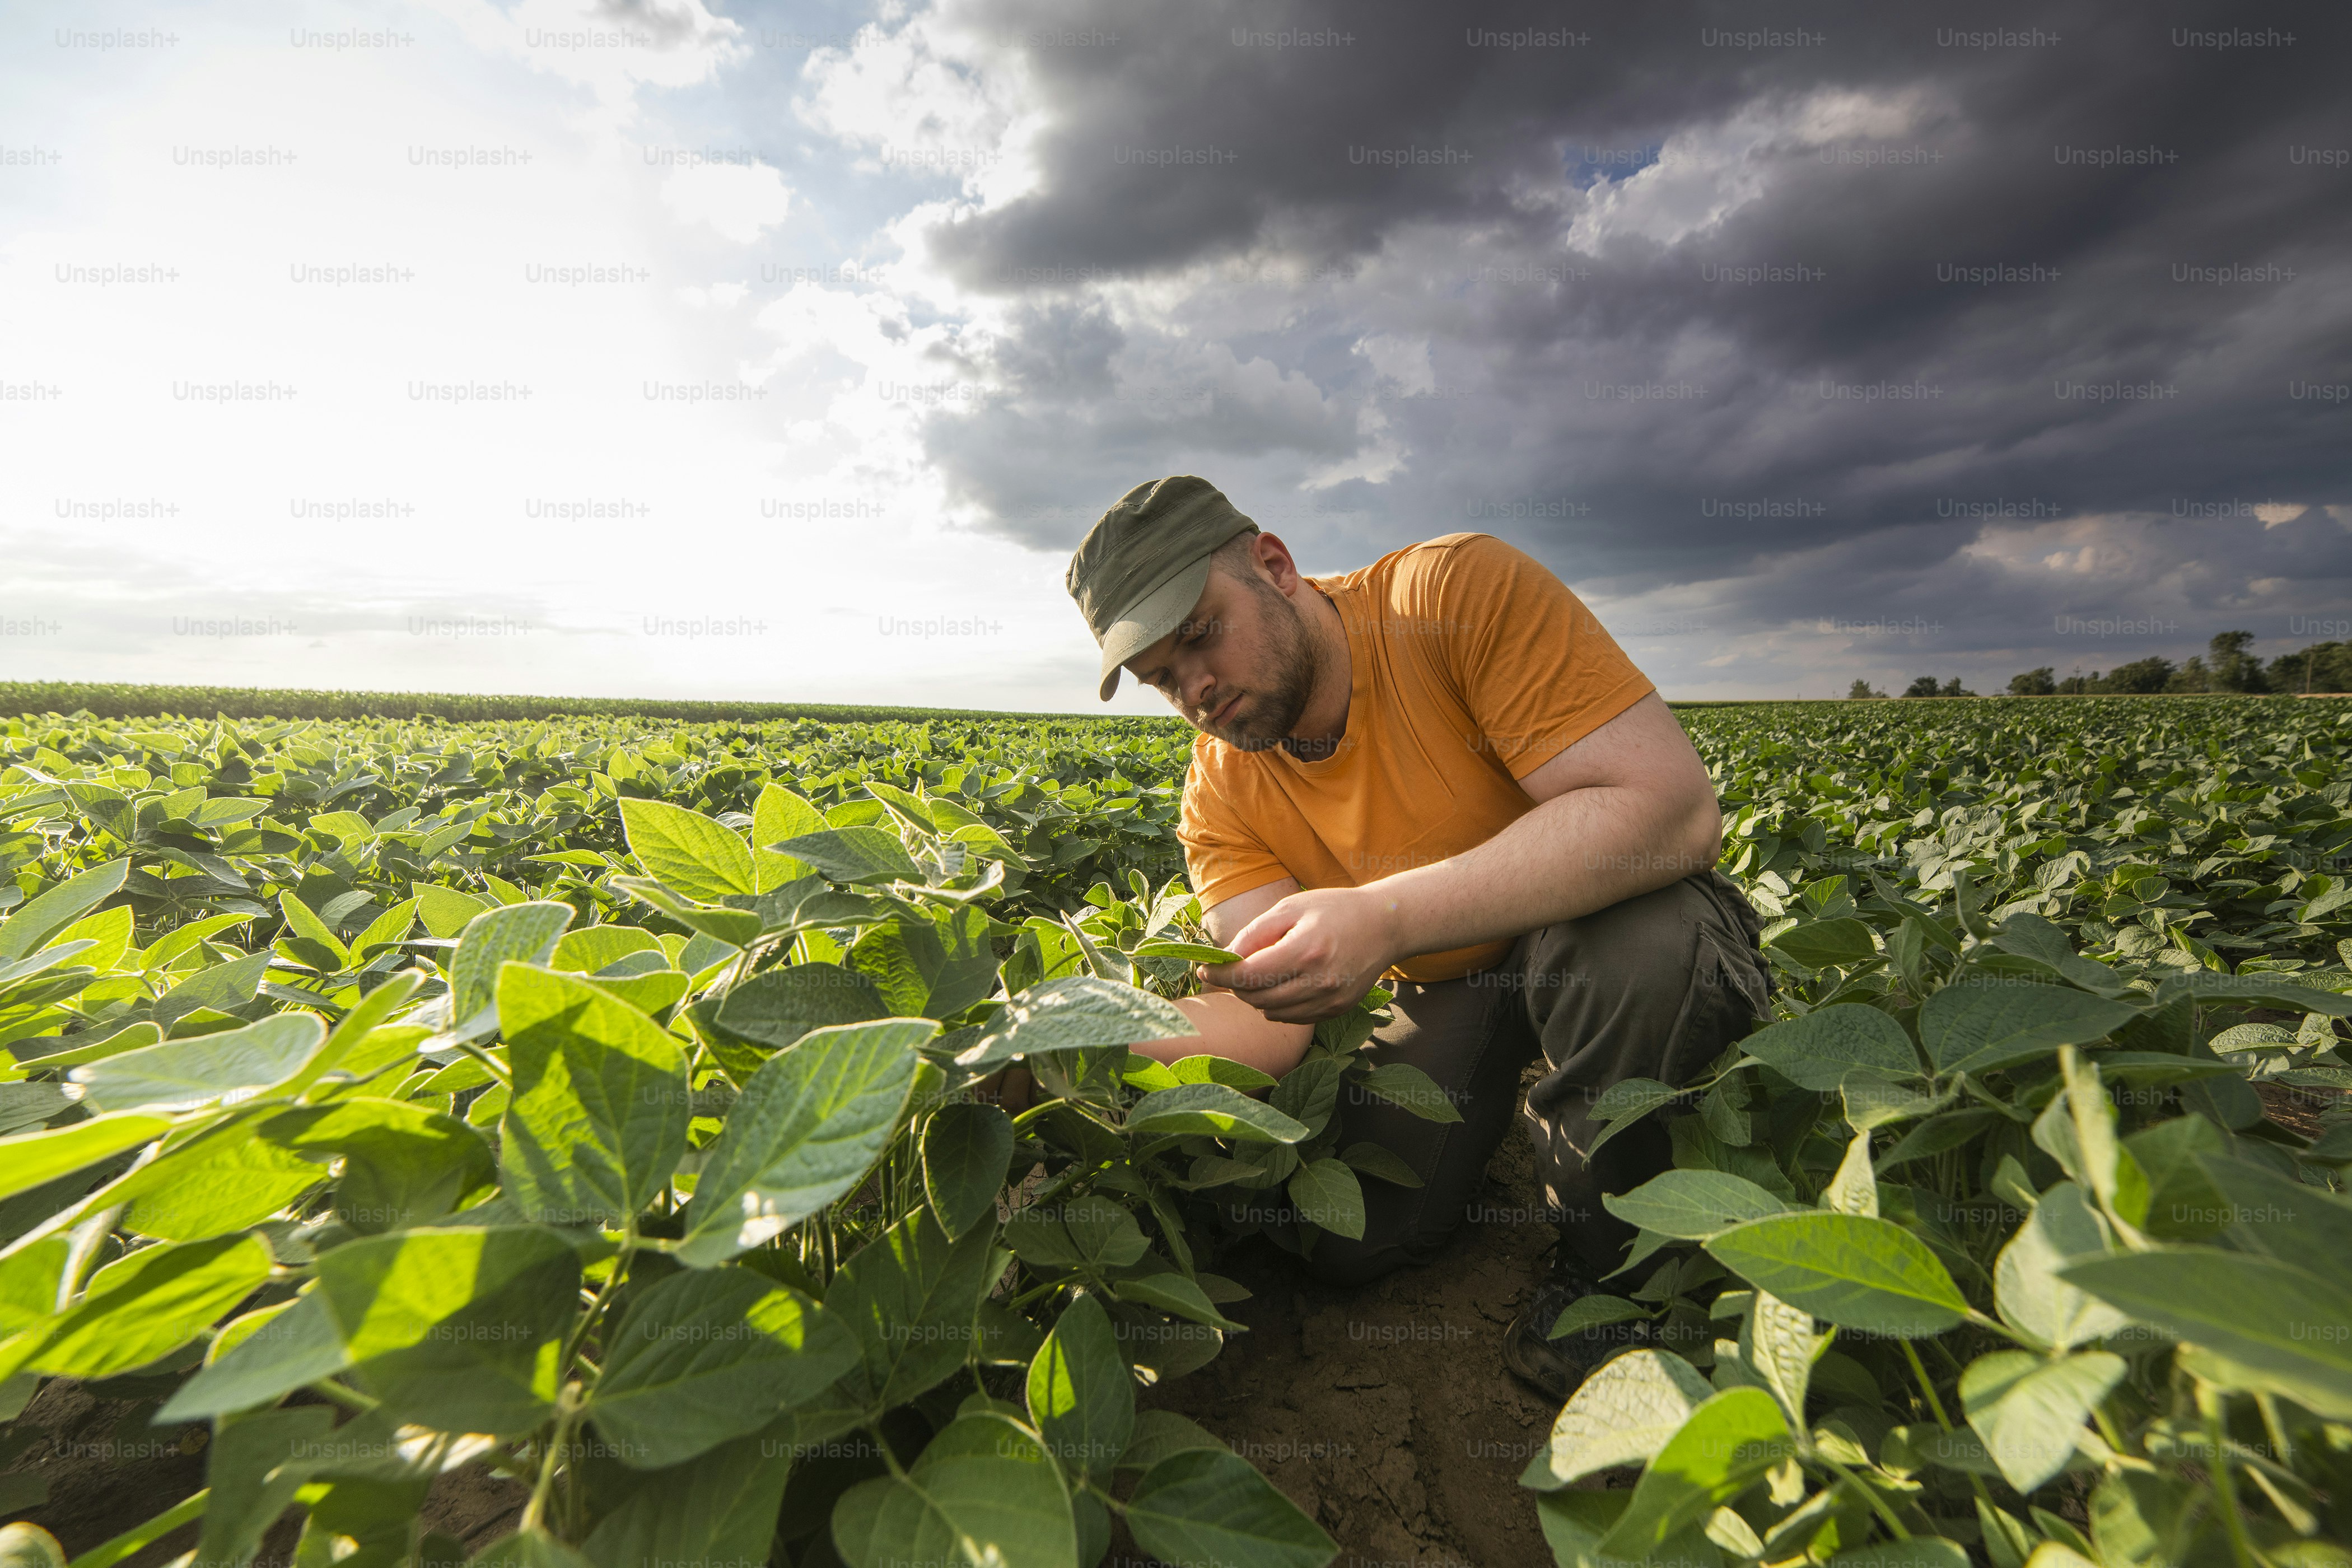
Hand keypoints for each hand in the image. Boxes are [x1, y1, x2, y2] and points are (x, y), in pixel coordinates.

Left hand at [1203, 885, 1400, 1023]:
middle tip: (1233, 968)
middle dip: (1236, 985)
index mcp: (1305, 950)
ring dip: (1255, 997)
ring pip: (1271, 1013)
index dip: (1220, 974)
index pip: (1248, 975)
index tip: (1205, 968)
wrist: (1384, 926)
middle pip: (1257, 998)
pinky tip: (1282, 985)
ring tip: (1259, 974)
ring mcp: (1330, 1000)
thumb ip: (1256, 933)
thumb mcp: (1291, 907)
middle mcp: (1319, 981)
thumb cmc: (1334, 909)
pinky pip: (1292, 1018)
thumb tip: (1227, 957)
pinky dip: (1277, 1007)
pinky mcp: (1337, 1010)